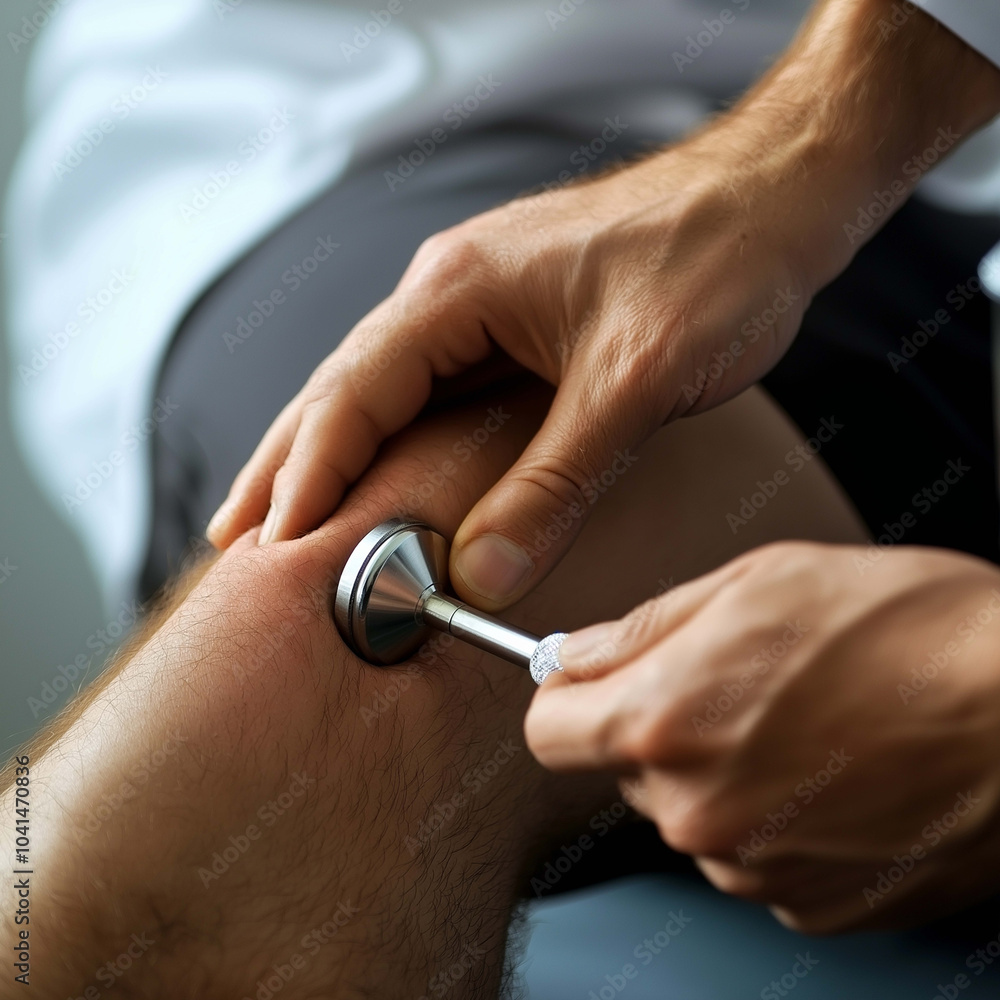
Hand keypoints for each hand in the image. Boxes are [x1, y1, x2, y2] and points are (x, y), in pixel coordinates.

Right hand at [207, 0, 999, 613]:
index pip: (354, 392)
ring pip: (381, 390)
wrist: (779, 195)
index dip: (308, 471)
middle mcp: (451, 292)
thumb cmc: (715, 260)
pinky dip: (395, 441)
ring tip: (277, 516)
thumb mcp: (632, 385)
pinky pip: (434, 391)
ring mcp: (480, 307)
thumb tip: (481, 574)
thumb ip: (554, 482)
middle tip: (230, 537)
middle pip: (341, 387)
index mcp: (457, 290)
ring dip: (329, 454)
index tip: (273, 544)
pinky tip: (382, 476)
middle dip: (284, 463)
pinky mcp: (515, 326)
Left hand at [525, 542, 999, 931]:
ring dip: (722, 772)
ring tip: (805, 720)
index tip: (595, 681)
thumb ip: (644, 626)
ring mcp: (756, 870)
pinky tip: (834, 770)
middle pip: (625, 771)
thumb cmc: (914, 630)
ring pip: (691, 813)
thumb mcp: (758, 582)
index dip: (570, 698)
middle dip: (659, 726)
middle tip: (739, 679)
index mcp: (666, 725)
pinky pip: (753, 856)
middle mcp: (698, 813)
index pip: (549, 732)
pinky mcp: (813, 904)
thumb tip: (578, 653)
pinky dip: (775, 818)